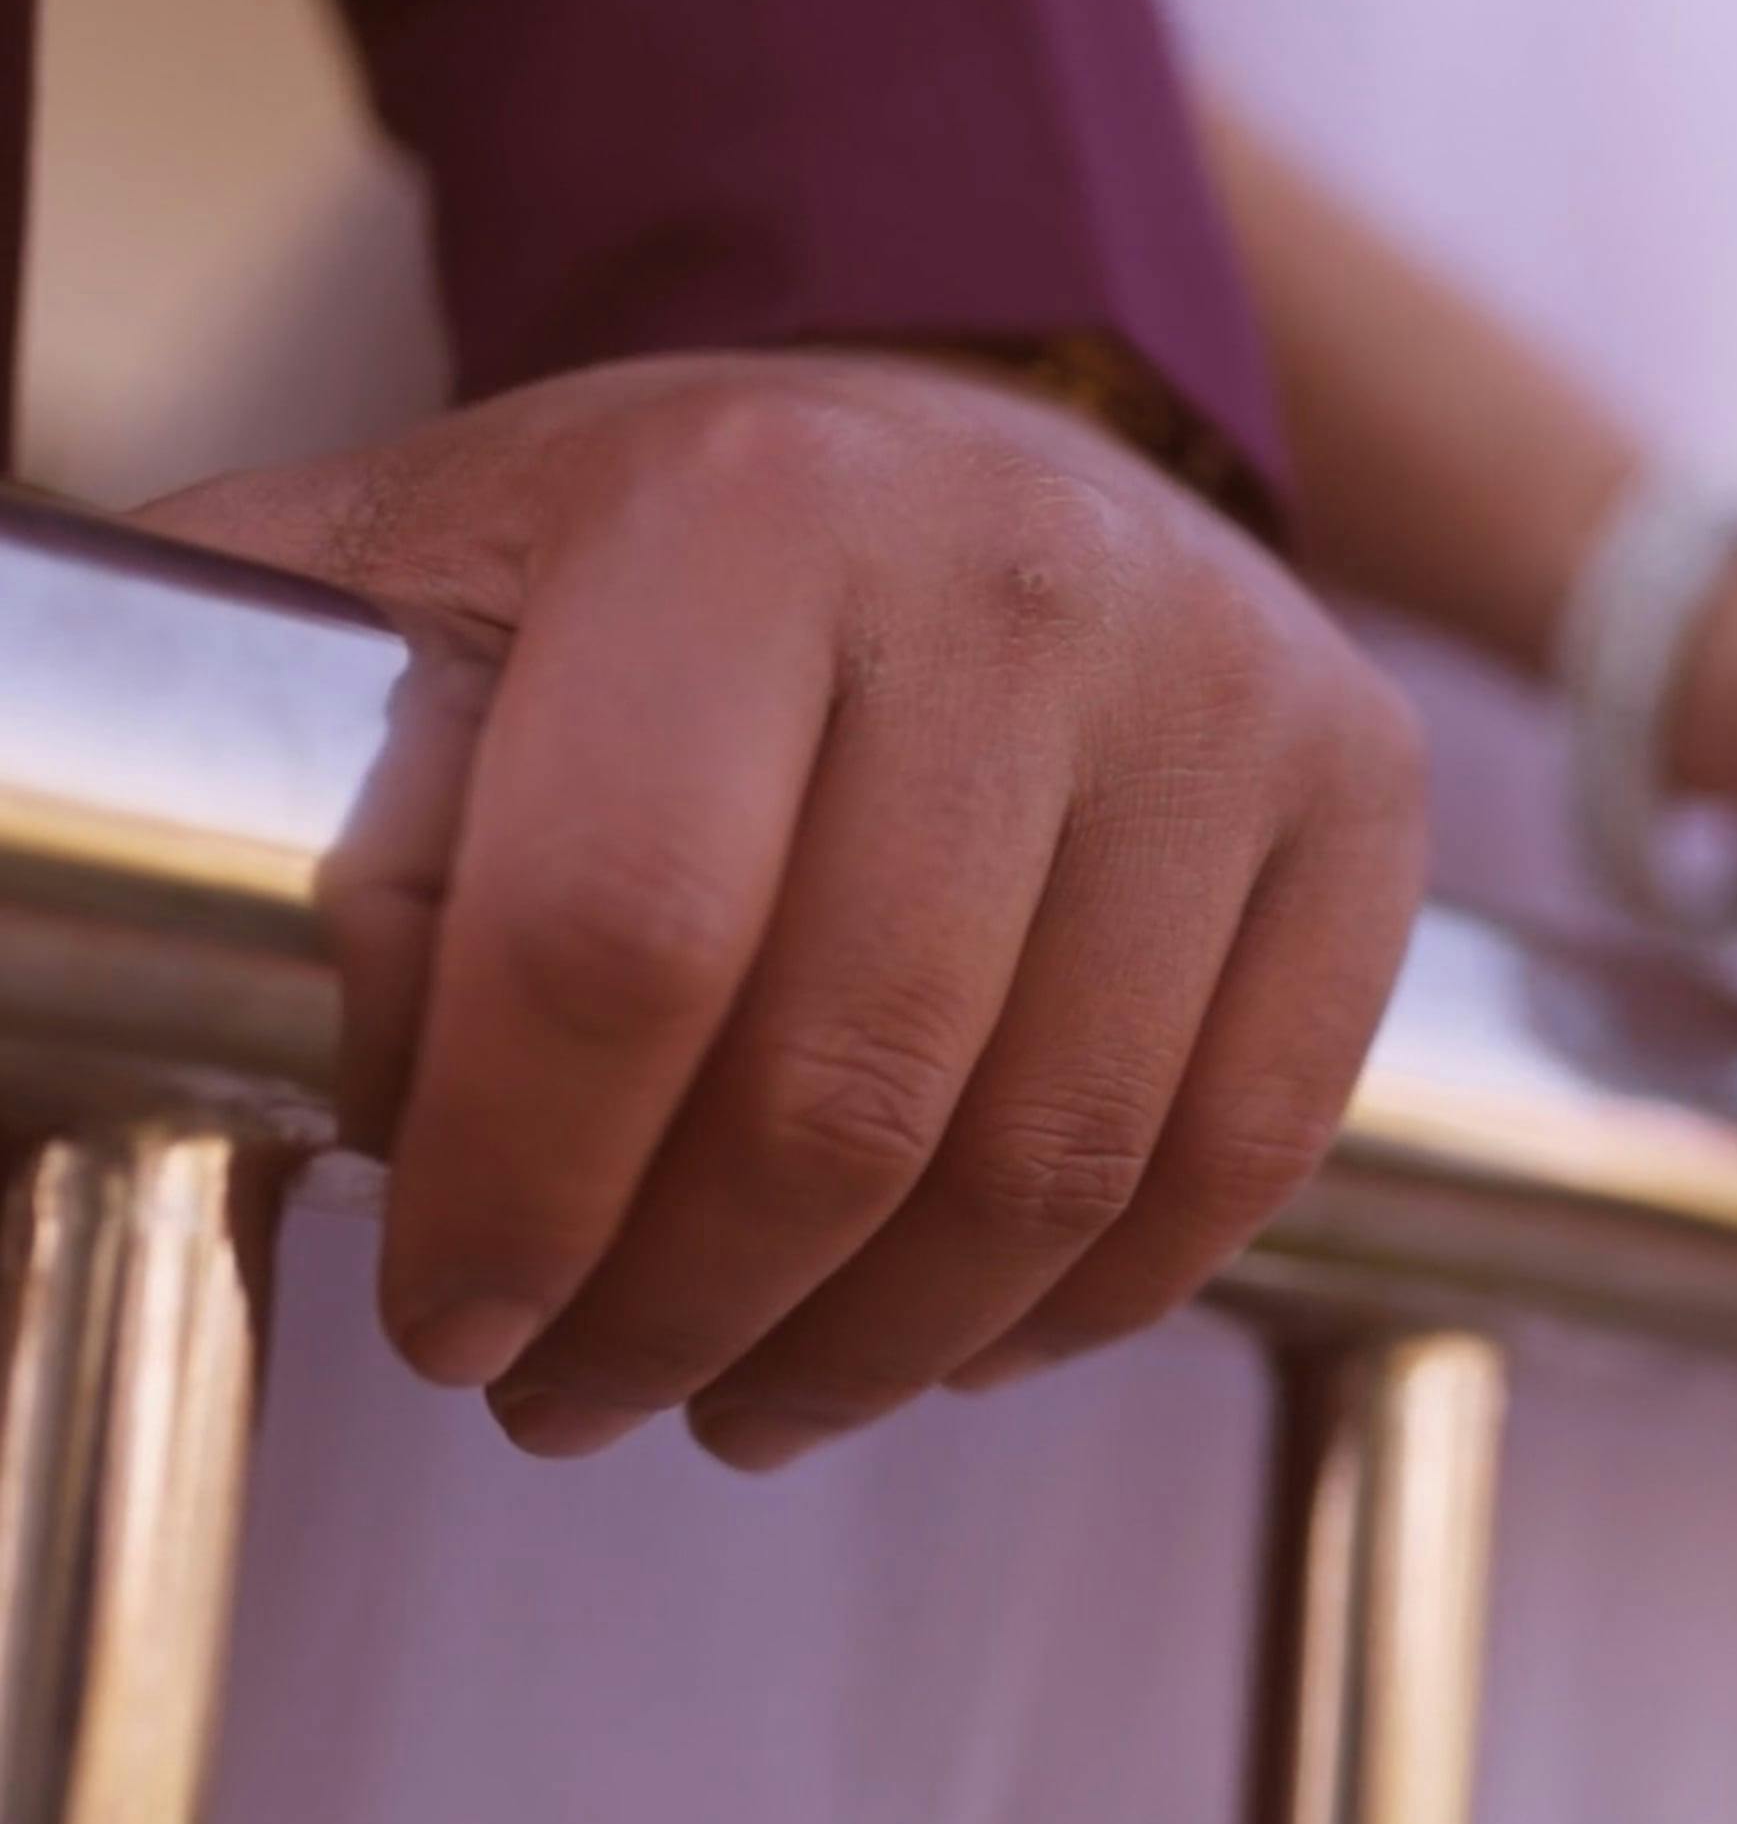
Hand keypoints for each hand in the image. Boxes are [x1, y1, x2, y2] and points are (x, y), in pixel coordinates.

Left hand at [136, 352, 1425, 1469]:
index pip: (622, 938)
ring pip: (1058, 1156)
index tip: (452, 1322)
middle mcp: (1016, 573)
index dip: (519, 1188)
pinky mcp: (1362, 783)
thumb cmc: (663, 560)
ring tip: (751, 1391)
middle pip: (851, 1088)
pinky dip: (1096, 1296)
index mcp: (744, 507)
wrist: (956, 430)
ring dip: (877, 1347)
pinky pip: (1250, 1141)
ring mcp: (1224, 682)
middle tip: (577, 1393)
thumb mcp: (425, 598)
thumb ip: (309, 799)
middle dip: (683, 1312)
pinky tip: (965, 1335)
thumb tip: (286, 1059)